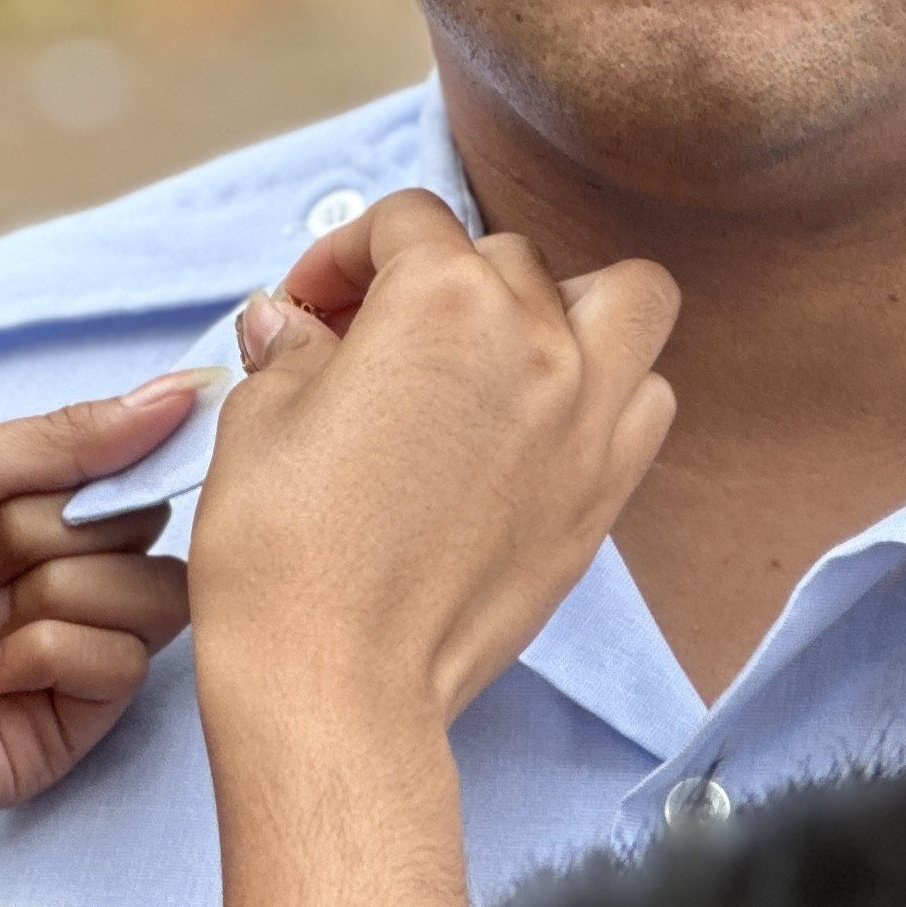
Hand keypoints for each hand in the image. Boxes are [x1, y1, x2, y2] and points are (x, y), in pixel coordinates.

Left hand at [0, 382, 201, 829]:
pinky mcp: (52, 736)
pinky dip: (47, 649)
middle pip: (145, 534)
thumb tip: (189, 387)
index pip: (122, 481)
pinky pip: (119, 667)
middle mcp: (36, 590)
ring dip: (57, 586)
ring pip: (150, 597)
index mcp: (7, 522)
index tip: (144, 439)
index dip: (132, 460)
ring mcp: (47, 666)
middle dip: (64, 526)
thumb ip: (67, 439)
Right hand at [189, 191, 678, 906]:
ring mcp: (588, 417)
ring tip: (497, 348)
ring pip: (621, 300)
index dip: (344, 254)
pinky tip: (537, 421)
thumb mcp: (261, 419)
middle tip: (372, 338)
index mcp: (444, 300)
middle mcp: (536, 341)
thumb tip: (294, 324)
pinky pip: (644, 397)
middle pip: (501, 257)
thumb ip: (294, 349)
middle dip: (433, 282)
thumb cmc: (287, 556)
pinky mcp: (606, 492)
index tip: (312, 304)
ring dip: (563, 304)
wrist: (339, 685)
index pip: (406, 221)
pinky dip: (607, 387)